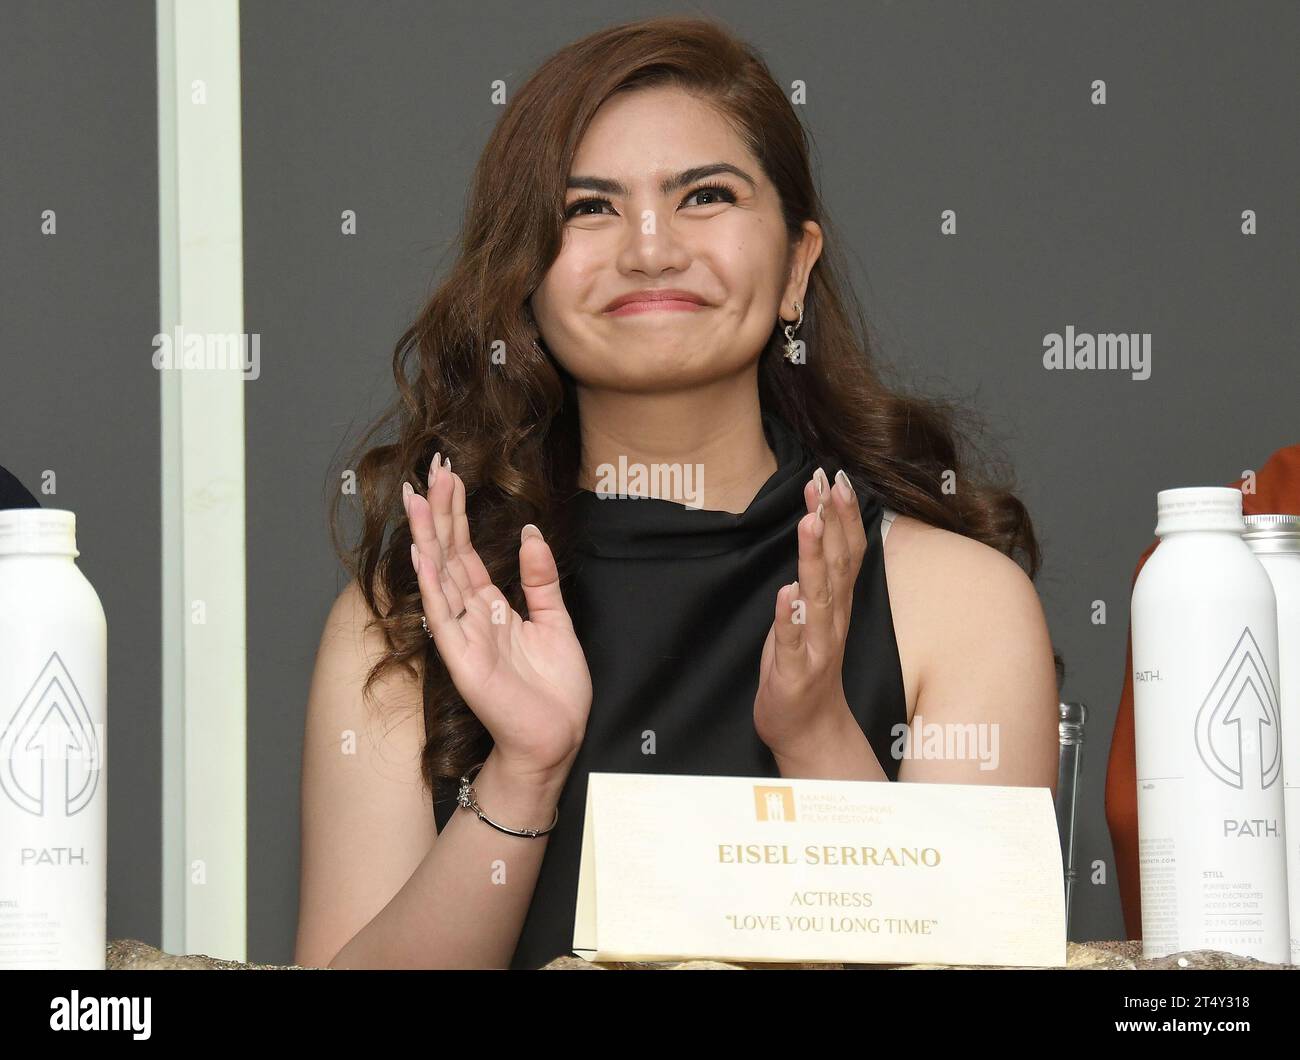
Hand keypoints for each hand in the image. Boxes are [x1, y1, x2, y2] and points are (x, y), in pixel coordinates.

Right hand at [403, 453, 591, 779]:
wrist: (557, 738)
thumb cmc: (556, 691)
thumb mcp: (556, 622)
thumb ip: (540, 579)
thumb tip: (530, 533)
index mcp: (492, 607)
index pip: (467, 551)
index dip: (458, 513)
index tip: (451, 474)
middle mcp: (472, 617)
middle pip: (449, 554)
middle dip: (441, 511)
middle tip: (431, 468)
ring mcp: (464, 637)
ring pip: (440, 577)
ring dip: (428, 537)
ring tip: (417, 498)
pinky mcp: (464, 660)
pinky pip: (444, 618)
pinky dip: (433, 586)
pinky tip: (423, 556)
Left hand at [753, 467, 867, 759]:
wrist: (809, 730)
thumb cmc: (806, 666)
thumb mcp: (813, 614)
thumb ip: (817, 576)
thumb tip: (816, 527)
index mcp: (836, 605)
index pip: (846, 552)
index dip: (843, 514)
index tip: (836, 476)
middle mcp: (832, 621)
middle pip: (836, 565)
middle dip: (831, 521)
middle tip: (825, 481)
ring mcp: (815, 647)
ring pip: (817, 597)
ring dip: (813, 558)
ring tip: (809, 521)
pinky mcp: (793, 672)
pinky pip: (791, 641)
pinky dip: (789, 616)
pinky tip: (786, 592)